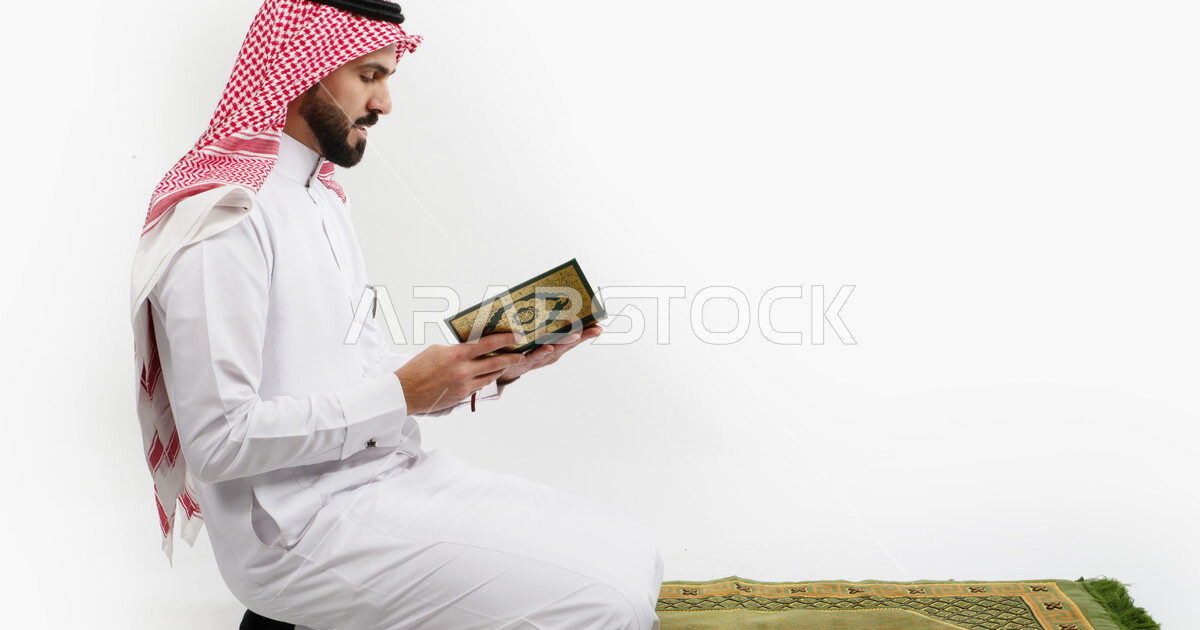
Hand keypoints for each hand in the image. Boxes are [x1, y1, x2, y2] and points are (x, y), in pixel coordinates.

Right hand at [394, 333, 525, 413]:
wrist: (405, 392)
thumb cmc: (417, 368)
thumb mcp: (437, 350)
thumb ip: (457, 348)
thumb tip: (473, 346)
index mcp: (456, 354)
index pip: (487, 344)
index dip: (505, 339)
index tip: (517, 336)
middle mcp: (463, 371)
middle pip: (496, 363)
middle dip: (512, 358)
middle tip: (522, 355)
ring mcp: (464, 385)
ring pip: (491, 377)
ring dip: (500, 370)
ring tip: (507, 363)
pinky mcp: (462, 396)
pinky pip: (479, 386)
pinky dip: (484, 379)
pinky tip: (487, 374)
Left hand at [498, 324, 601, 384]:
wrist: (502, 368)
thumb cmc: (520, 347)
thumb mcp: (533, 333)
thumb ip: (540, 319)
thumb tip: (543, 295)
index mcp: (556, 345)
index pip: (575, 337)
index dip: (587, 332)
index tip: (600, 325)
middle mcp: (552, 353)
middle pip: (570, 343)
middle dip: (583, 335)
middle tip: (595, 329)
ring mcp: (540, 359)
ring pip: (556, 350)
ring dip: (566, 342)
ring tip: (575, 335)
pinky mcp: (526, 362)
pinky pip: (535, 356)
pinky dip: (542, 352)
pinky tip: (548, 347)